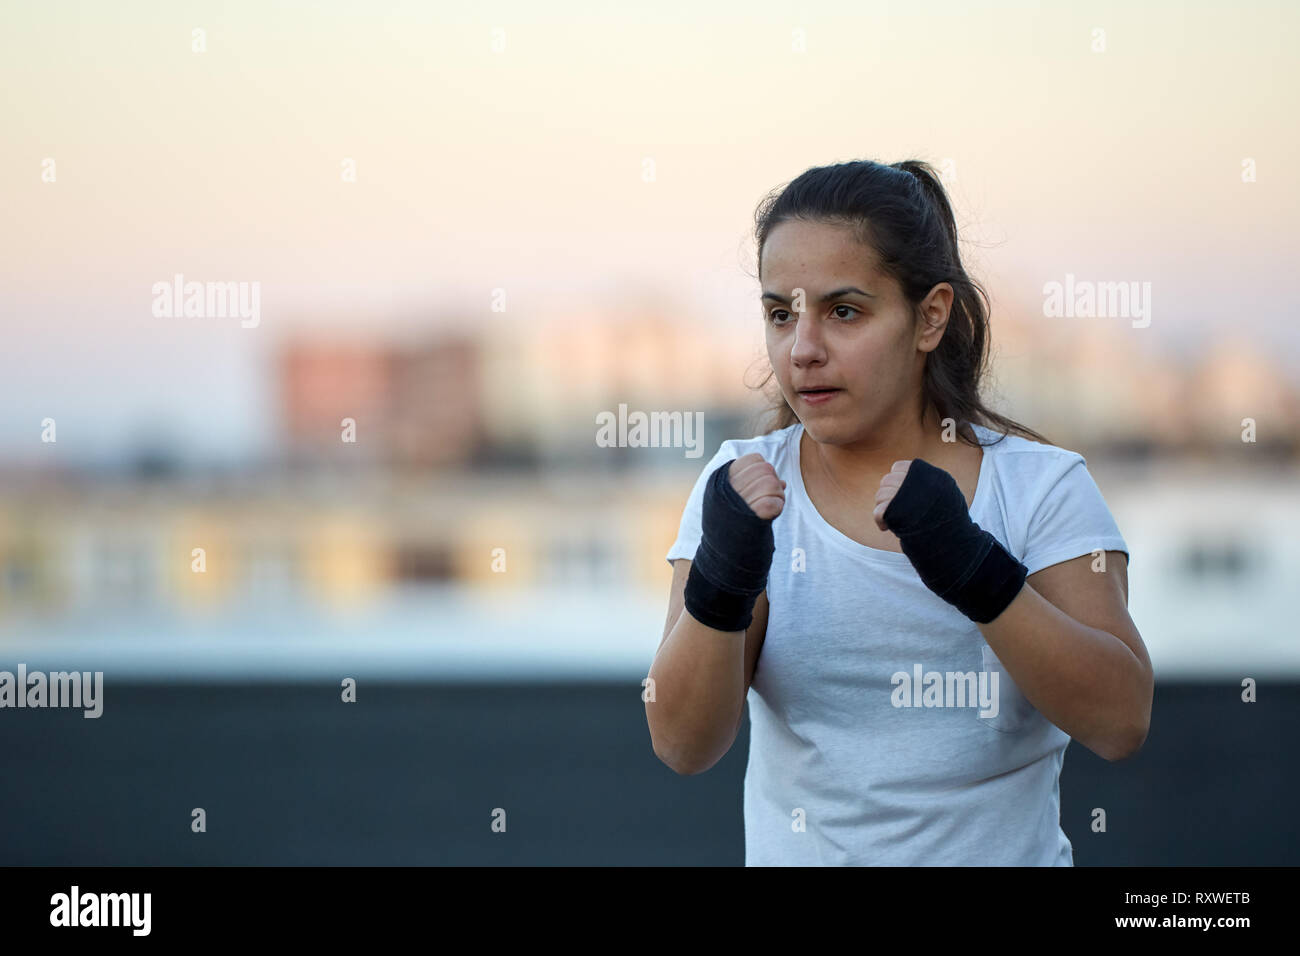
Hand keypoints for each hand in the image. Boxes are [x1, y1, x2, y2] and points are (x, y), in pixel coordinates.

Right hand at [729, 453, 786, 520]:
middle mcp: (729, 488)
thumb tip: (783, 482)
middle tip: (770, 495)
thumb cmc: (731, 520)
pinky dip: (777, 506)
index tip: (761, 483)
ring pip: (772, 484)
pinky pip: (773, 503)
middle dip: (774, 481)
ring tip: (771, 504)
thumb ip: (755, 484)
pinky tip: (771, 513)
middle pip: (766, 469)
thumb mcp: (733, 497)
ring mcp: (739, 502)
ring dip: (778, 494)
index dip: (763, 469)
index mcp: (723, 478)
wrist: (722, 550)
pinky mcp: (751, 517)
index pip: (754, 459)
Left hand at [872, 457, 1027, 623]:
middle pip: (887, 480)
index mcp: (931, 475)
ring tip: (894, 520)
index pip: (898, 467)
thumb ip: (926, 482)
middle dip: (887, 495)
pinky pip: (878, 511)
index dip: (896, 481)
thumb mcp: (946, 494)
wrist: (955, 545)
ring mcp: (906, 495)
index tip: (901, 497)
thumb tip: (899, 473)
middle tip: (895, 511)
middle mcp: (918, 482)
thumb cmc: (950, 522)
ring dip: (883, 508)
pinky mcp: (897, 511)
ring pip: (880, 495)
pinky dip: (879, 520)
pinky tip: (887, 527)